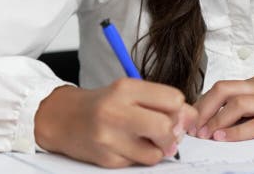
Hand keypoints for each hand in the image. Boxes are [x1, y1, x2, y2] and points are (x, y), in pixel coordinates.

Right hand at [34, 79, 196, 167]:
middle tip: (165, 133)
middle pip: (165, 126)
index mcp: (125, 88)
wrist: (62, 118)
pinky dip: (139, 157)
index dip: (180, 109)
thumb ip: (160, 101)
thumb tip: (191, 117)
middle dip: (171, 134)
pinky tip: (127, 146)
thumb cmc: (101, 104)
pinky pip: (138, 164)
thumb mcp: (129, 92)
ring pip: (156, 153)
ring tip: (144, 140)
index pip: (172, 99)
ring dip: (157, 150)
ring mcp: (110, 137)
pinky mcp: (107, 159)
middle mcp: (116, 111)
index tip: (174, 113)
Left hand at [190, 76, 253, 141]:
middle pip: (223, 89)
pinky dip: (235, 132)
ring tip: (202, 135)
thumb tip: (227, 120)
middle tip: (190, 126)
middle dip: (202, 108)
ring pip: (236, 104)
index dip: (202, 103)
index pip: (223, 87)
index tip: (190, 118)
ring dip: (214, 121)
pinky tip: (223, 139)